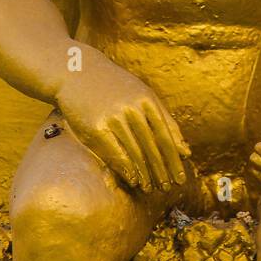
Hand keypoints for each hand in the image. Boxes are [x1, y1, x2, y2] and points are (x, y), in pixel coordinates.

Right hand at [57, 48, 190, 193]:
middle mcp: (132, 108)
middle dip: (162, 170)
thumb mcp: (142, 94)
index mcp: (147, 100)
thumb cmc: (114, 86)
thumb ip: (164, 119)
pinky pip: (115, 152)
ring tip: (150, 188)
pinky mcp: (96, 127)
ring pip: (136, 152)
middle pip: (153, 147)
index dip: (174, 160)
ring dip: (145, 174)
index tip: (181, 177)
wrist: (76, 71)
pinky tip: (133, 179)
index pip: (166, 136)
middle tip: (168, 188)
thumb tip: (184, 150)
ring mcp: (114, 117)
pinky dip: (126, 168)